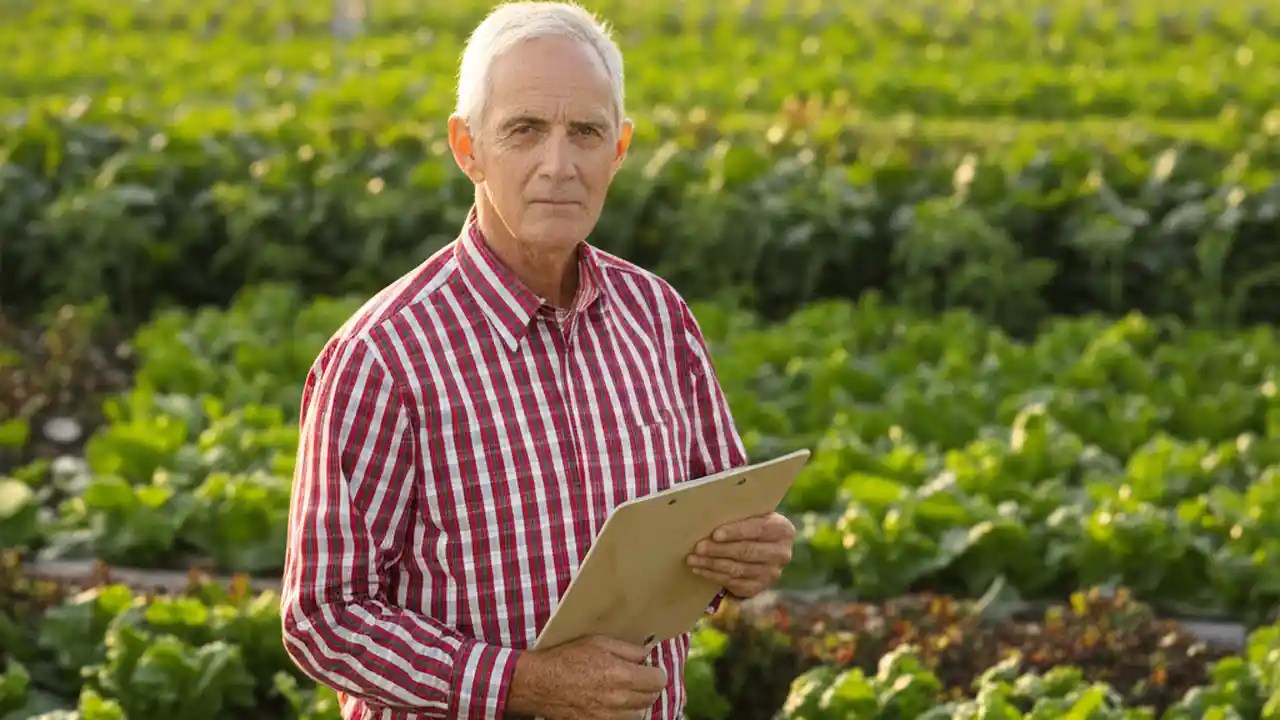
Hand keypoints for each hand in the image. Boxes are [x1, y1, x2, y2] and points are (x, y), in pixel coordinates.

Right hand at [505, 635, 666, 719]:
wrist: (541, 683)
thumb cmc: (568, 658)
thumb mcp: (599, 642)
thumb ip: (628, 649)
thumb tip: (647, 655)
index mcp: (622, 675)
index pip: (658, 681)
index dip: (656, 673)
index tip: (649, 669)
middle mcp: (620, 700)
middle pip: (651, 698)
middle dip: (648, 687)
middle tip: (637, 678)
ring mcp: (610, 717)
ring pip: (641, 715)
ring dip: (638, 703)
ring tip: (626, 692)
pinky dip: (625, 715)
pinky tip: (615, 704)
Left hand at [685, 512, 795, 598]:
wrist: (762, 548)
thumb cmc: (751, 525)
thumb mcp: (752, 516)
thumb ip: (740, 514)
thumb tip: (709, 515)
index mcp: (783, 530)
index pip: (758, 529)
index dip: (736, 532)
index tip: (715, 534)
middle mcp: (782, 554)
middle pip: (746, 552)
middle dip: (719, 550)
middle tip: (698, 548)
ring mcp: (772, 573)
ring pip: (737, 569)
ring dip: (712, 565)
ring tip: (692, 559)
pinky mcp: (760, 588)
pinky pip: (734, 583)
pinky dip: (714, 576)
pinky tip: (700, 569)